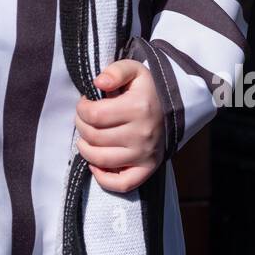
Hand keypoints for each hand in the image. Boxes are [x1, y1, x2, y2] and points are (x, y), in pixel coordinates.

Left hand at [75, 58, 165, 191]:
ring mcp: (145, 154)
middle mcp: (142, 134)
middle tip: (84, 118)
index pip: (94, 114)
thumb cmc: (146, 90)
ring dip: (85, 149)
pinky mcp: (147, 169)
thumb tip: (98, 82)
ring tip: (86, 137)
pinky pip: (122, 184)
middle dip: (81, 125)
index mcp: (138, 108)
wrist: (173, 108)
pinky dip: (103, 179)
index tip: (85, 103)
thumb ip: (115, 71)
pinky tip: (95, 164)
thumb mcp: (134, 70)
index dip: (81, 108)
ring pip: (101, 160)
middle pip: (94, 137)